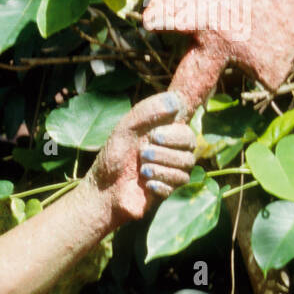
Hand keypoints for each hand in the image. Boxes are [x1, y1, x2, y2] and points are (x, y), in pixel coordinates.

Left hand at [87, 90, 197, 223]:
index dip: (176, 134)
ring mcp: (170, 172)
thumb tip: (175, 103)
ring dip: (162, 167)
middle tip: (142, 153)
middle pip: (190, 149)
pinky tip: (145, 184)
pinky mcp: (167, 190)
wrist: (102, 190)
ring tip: (141, 169)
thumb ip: (147, 111)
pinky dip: (160, 184)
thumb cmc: (113, 157)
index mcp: (165, 136)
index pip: (188, 132)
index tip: (154, 135)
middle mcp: (172, 152)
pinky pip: (177, 185)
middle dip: (166, 151)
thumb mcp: (125, 128)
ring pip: (186, 167)